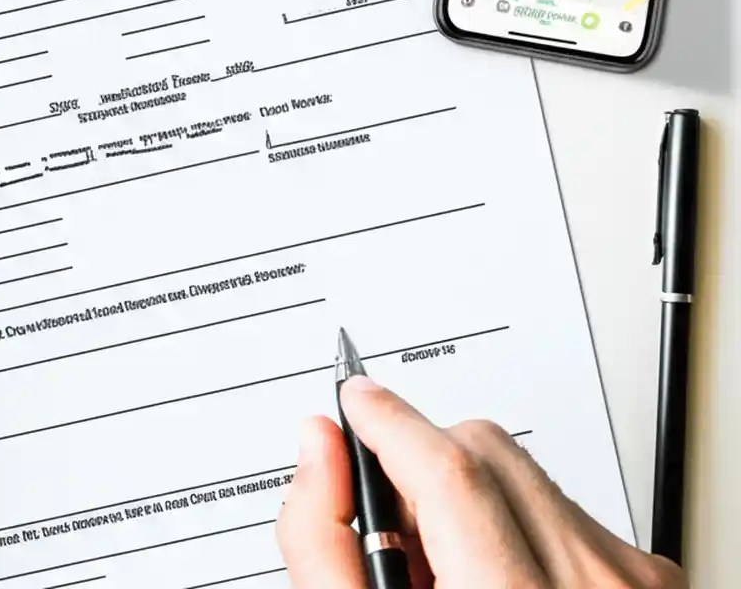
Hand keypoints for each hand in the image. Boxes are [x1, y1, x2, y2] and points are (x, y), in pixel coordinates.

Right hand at [278, 376, 687, 587]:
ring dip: (465, 496)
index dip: (385, 422)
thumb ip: (326, 546)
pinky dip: (512, 521)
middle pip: (484, 452)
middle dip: (418, 464)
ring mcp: (637, 585)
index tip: (353, 401)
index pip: (448, 472)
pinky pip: (565, 507)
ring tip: (445, 572)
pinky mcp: (654, 580)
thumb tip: (318, 450)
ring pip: (525, 472)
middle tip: (389, 529)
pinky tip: (492, 581)